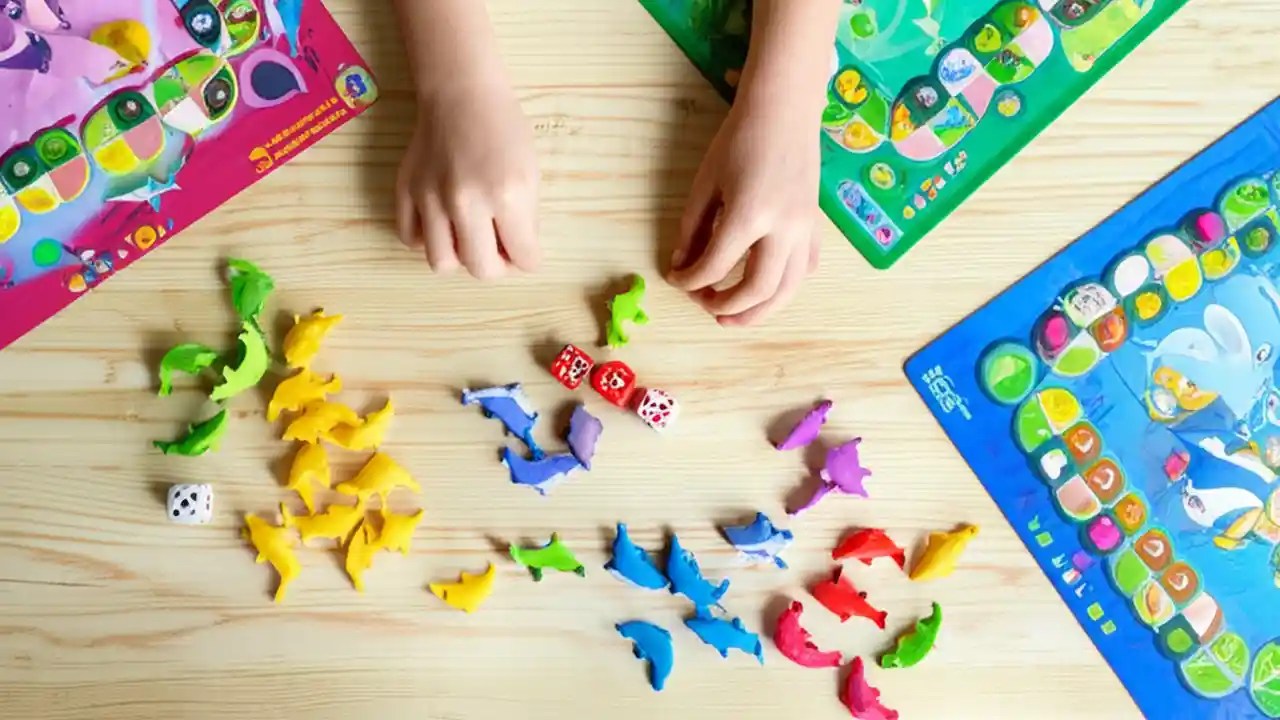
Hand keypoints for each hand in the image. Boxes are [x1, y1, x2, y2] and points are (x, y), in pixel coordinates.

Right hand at [396, 78, 539, 278]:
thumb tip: (517, 254)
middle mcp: (465, 202)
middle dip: (497, 267)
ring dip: (459, 257)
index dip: (529, 259)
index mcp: (506, 195)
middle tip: (500, 249)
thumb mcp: (531, 172)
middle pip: (481, 269)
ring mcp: (430, 198)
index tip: (526, 251)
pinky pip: (410, 239)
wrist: (462, 92)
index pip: (524, 258)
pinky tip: (442, 223)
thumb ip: (525, 219)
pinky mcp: (405, 191)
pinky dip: (426, 239)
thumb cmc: (504, 128)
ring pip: (441, 262)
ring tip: (470, 238)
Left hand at [668, 98, 820, 326]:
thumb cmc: (739, 139)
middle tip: (704, 305)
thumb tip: (681, 264)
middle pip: (756, 289)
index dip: (690, 280)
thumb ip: (692, 229)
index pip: (715, 266)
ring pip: (788, 289)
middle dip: (726, 306)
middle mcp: (783, 228)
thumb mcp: (705, 183)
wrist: (783, 110)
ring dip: (760, 311)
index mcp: (749, 215)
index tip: (676, 279)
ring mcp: (804, 228)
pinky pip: (805, 268)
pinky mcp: (815, 225)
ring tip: (733, 317)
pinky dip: (785, 286)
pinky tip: (766, 286)